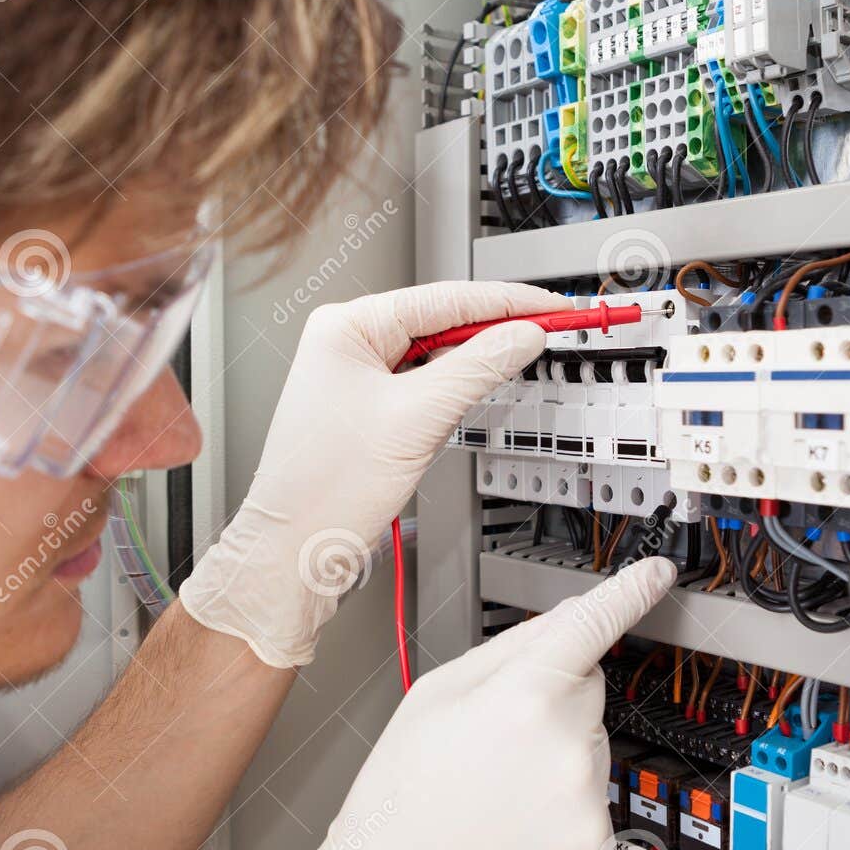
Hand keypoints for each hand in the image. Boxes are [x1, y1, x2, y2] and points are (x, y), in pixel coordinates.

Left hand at [179, 281, 569, 667]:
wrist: (296, 551)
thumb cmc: (325, 490)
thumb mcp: (417, 419)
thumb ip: (476, 369)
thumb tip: (521, 336)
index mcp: (345, 327)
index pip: (444, 299)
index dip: (508, 302)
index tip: (553, 308)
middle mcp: (346, 343)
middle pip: (440, 321)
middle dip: (496, 327)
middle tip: (551, 329)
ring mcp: (355, 377)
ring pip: (434, 354)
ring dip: (477, 358)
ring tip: (523, 355)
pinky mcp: (366, 409)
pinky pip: (422, 384)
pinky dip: (456, 385)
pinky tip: (481, 386)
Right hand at [273, 557, 677, 849]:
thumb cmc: (398, 799)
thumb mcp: (433, 697)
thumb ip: (509, 649)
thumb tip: (566, 621)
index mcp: (522, 697)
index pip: (594, 625)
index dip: (631, 592)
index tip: (658, 575)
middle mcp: (568, 749)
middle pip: (588, 692)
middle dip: (552, 705)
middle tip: (492, 746)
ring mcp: (589, 807)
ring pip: (594, 751)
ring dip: (558, 762)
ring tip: (496, 796)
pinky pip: (598, 808)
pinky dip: (567, 815)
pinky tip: (518, 831)